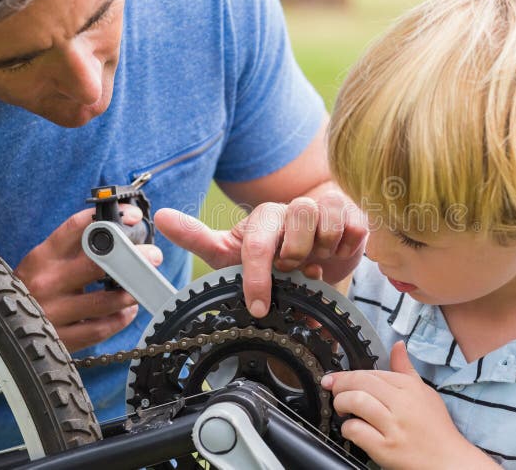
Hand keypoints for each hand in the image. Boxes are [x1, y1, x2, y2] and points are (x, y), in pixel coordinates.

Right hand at [14, 205, 162, 351]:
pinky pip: (102, 328)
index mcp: (44, 256)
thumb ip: (76, 246)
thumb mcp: (45, 260)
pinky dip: (121, 318)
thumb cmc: (30, 287)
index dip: (111, 219)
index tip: (133, 217)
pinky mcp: (62, 339)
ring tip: (141, 286)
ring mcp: (54, 312)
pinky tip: (128, 310)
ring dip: (131, 291)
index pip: (79, 228)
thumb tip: (122, 228)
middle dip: (133, 257)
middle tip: (153, 255)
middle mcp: (48, 282)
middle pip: (98, 264)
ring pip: (106, 300)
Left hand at [154, 188, 366, 317]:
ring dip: (322, 253)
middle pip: (297, 228)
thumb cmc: (274, 256)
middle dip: (294, 259)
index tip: (259, 306)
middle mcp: (294, 208)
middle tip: (292, 269)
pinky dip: (345, 249)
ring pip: (327, 225)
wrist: (320, 256)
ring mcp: (325, 208)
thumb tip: (162, 216)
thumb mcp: (232, 253)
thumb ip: (197, 237)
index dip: (257, 277)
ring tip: (316, 260)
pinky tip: (336, 254)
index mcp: (264, 217)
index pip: (257, 244)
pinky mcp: (353, 214)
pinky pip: (353, 230)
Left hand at [321, 341, 498, 469]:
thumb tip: (397, 346)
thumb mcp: (424, 392)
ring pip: (356, 402)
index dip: (347, 374)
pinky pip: (357, 430)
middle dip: (340, 385)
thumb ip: (405, 370)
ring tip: (342, 409)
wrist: (449, 461)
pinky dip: (347, 428)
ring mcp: (393, 426)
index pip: (371, 372)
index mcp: (409, 387)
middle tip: (334, 390)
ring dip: (341, 403)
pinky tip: (351, 429)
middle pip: (360, 383)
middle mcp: (401, 404)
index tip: (335, 377)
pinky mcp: (386, 448)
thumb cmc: (436, 428)